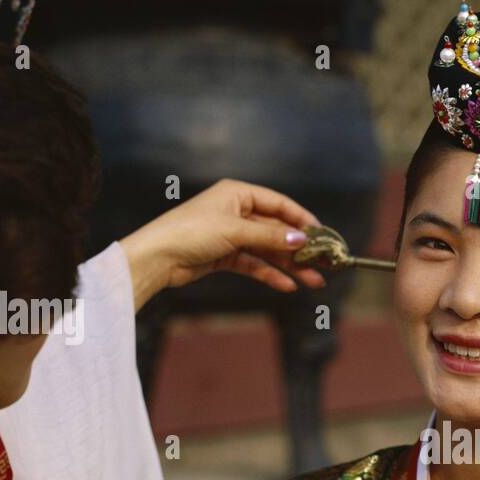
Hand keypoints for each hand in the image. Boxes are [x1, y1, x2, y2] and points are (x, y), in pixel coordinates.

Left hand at [119, 178, 329, 310]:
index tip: (322, 236)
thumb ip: (270, 236)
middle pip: (276, 230)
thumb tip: (303, 239)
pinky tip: (286, 285)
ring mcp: (231, 235)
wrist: (156, 257)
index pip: (279, 204)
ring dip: (290, 266)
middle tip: (323, 264)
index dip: (302, 219)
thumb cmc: (191, 232)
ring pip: (268, 250)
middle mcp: (236, 211)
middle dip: (300, 249)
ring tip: (313, 281)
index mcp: (238, 194)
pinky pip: (254, 264)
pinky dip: (269, 274)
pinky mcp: (225, 256)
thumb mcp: (235, 231)